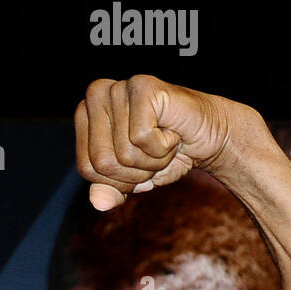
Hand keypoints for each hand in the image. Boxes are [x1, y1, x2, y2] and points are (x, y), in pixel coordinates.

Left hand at [74, 75, 232, 211]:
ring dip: (151, 159)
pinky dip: (161, 146)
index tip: (137, 165)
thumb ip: (110, 191)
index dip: (116, 180)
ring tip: (163, 140)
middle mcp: (97, 96)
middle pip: (102, 162)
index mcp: (84, 115)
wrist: (206, 138)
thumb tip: (99, 203)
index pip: (86, 168)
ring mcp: (119, 88)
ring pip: (123, 152)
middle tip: (153, 153)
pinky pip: (141, 137)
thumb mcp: (131, 180)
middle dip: (133, 172)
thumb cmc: (164, 154)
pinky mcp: (142, 86)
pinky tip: (171, 131)